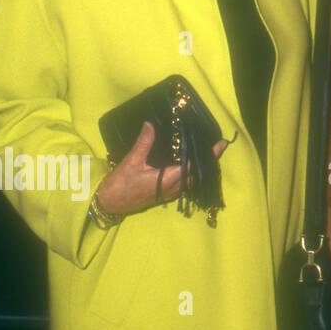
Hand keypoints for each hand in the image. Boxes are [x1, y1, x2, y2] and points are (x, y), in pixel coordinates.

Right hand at [95, 121, 227, 216]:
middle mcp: (174, 188)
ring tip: (206, 151)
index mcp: (169, 179)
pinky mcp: (165, 194)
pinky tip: (188, 162)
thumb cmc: (120, 184)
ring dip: (200, 167)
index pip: (195, 165)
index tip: (221, 144)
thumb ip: (144, 143)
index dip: (209, 155)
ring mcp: (170, 193)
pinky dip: (190, 172)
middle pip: (197, 173)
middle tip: (216, 144)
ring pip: (192, 179)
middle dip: (208, 159)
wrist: (109, 204)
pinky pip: (184, 183)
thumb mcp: (131, 161)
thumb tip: (151, 125)